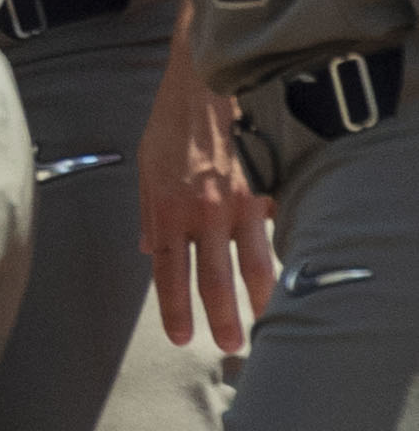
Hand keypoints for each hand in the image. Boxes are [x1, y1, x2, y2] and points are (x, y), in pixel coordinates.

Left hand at [138, 45, 274, 351]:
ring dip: (259, 300)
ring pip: (254, 264)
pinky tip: (285, 281)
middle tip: (228, 345)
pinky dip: (279, 259)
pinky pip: (274, 233)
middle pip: (215, 278)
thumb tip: (151, 252)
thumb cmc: (172, 125)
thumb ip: (149, 214)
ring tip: (264, 324)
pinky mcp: (267, 191)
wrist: (207, 85)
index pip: (170, 271)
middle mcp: (204, 211)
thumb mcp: (146, 168)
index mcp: (168, 208)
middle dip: (221, 317)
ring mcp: (240, 202)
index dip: (175, 308)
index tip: (181, 336)